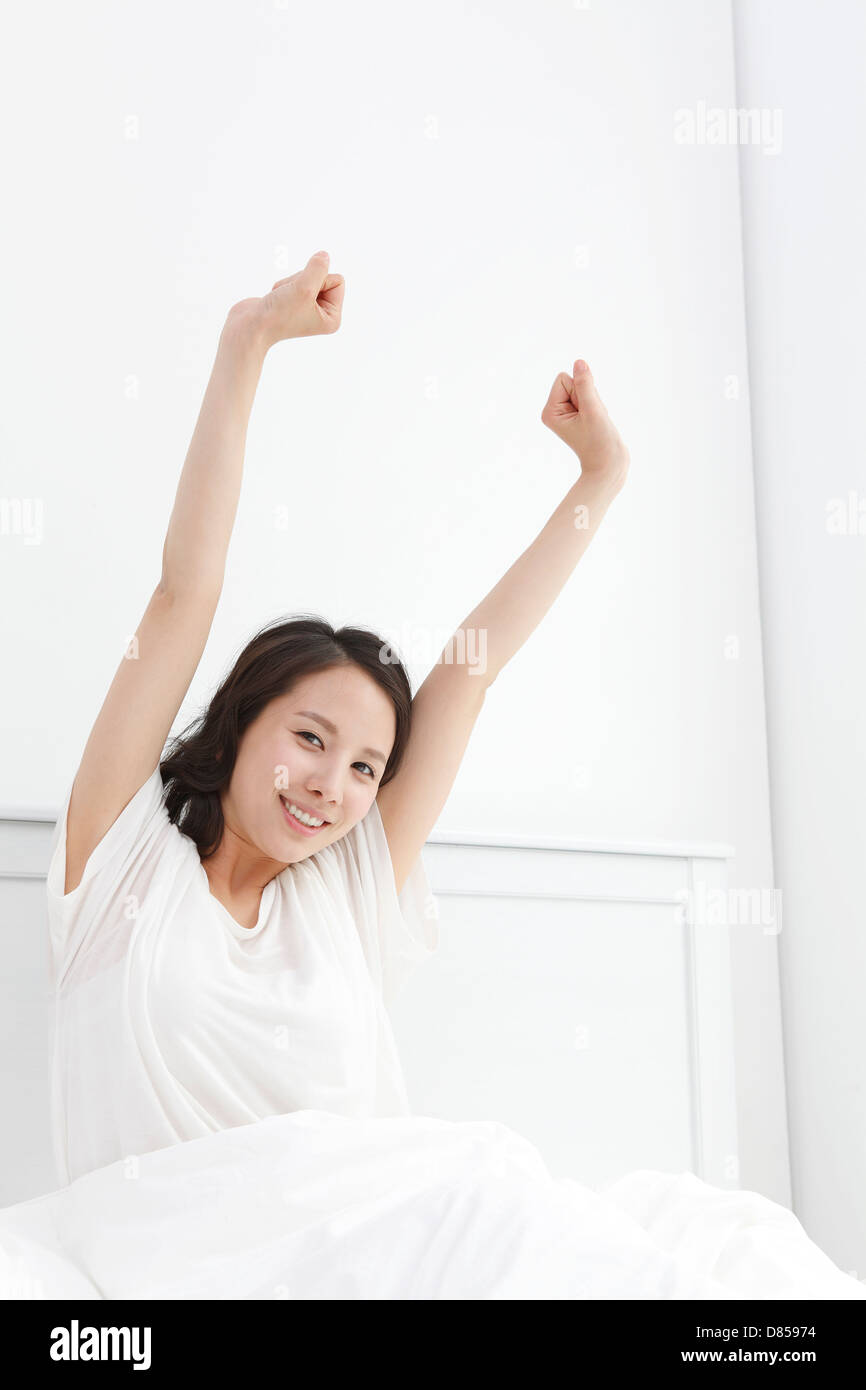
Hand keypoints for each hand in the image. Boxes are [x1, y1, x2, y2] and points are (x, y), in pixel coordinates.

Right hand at [230, 251, 345, 348]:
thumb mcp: (304, 287)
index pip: (338, 280)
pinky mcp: (293, 301)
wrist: (250, 326)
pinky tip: (276, 298)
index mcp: (332, 318)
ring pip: (307, 276)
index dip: (318, 281)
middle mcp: (323, 314)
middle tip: (290, 298)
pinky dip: (283, 285)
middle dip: (303, 281)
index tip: (303, 297)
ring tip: (281, 298)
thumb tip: (324, 255)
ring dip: (291, 283)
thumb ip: (318, 268)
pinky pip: (295, 280)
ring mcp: (308, 308)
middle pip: (322, 276)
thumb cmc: (278, 313)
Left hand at [541, 360, 629, 488]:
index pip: (565, 379)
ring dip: (595, 402)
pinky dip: (598, 406)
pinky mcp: (576, 414)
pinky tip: (597, 422)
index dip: (581, 392)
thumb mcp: (593, 409)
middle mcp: (554, 411)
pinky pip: (590, 395)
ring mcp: (565, 413)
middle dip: (589, 397)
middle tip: (592, 420)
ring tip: (595, 422)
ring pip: (584, 388)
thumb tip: (579, 362)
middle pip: (574, 382)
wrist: (609, 465)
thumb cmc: (600, 441)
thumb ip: (585, 384)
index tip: (585, 415)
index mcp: (550, 411)